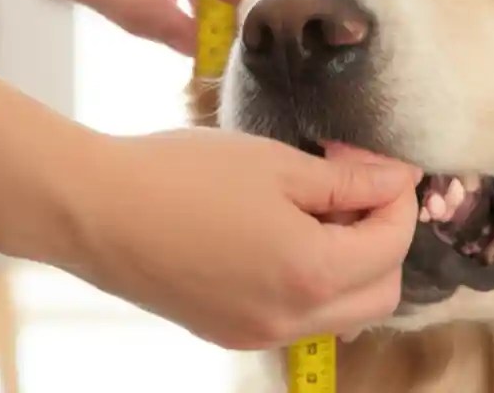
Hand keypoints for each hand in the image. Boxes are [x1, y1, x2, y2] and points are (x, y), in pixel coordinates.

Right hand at [39, 128, 420, 349]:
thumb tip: (398, 179)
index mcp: (312, 274)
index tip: (373, 161)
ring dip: (348, 264)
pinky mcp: (227, 332)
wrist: (95, 209)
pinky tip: (278, 234)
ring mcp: (258, 334)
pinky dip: (308, 281)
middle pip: (381, 292)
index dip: (396, 196)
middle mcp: (292, 320)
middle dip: (383, 239)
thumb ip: (348, 179)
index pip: (394, 243)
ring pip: (341, 312)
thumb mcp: (276, 164)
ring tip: (313, 209)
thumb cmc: (181, 176)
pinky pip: (296, 317)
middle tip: (352, 187)